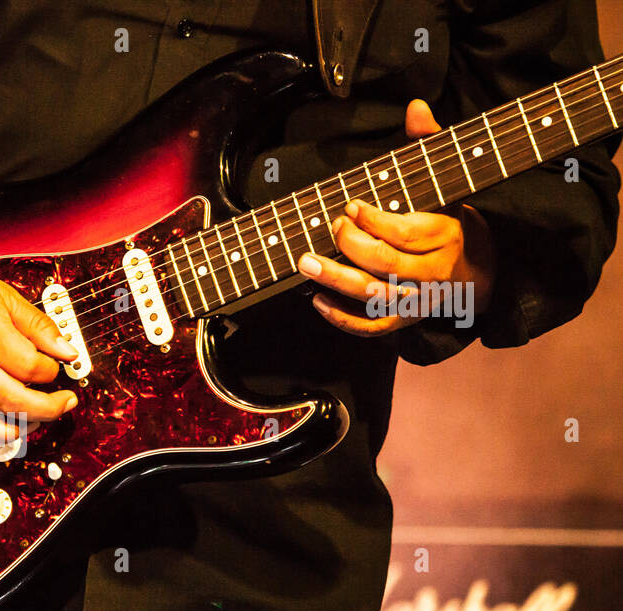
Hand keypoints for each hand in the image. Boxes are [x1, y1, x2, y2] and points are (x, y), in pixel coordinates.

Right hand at [0, 241, 77, 445]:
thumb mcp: (3, 295)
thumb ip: (38, 325)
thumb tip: (67, 351)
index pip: (30, 366)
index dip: (51, 370)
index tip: (54, 364)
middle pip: (12, 402)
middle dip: (46, 410)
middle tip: (62, 404)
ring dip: (11, 432)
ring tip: (29, 423)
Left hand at [297, 99, 496, 335]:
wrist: (481, 273)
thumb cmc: (452, 220)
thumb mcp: (445, 181)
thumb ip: (427, 145)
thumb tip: (415, 107)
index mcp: (444, 235)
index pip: (405, 232)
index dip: (374, 221)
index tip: (349, 206)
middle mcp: (432, 272)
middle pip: (388, 263)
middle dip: (353, 246)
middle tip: (330, 228)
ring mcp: (417, 300)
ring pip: (376, 295)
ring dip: (337, 281)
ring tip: (306, 263)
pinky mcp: (404, 320)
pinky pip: (373, 326)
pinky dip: (344, 318)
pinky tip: (317, 301)